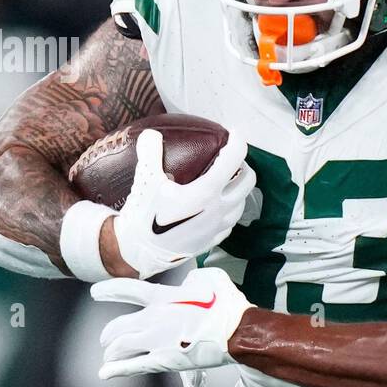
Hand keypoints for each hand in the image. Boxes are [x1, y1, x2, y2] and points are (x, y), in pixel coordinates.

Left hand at [92, 267, 251, 378]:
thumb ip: (193, 279)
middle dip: (109, 334)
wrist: (237, 331)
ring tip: (110, 355)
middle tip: (106, 338)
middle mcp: (153, 319)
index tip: (95, 293)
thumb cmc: (227, 304)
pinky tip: (104, 373)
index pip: (127, 290)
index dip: (108, 291)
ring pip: (121, 347)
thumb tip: (189, 283)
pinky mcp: (164, 361)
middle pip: (118, 327)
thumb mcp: (210, 278)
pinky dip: (116, 370)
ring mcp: (156, 342)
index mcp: (163, 297)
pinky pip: (133, 367)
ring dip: (112, 351)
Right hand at [112, 129, 255, 278]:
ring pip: (243, 202)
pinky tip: (218, 206)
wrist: (139, 252)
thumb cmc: (145, 216)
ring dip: (239, 189)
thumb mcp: (145, 180)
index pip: (233, 160)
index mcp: (206, 191)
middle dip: (244, 166)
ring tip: (226, 181)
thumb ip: (150, 153)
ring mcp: (218, 226)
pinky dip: (230, 209)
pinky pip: (231, 221)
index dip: (237, 142)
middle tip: (231, 159)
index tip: (233, 134)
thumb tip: (152, 135)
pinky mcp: (213, 240)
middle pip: (247, 181)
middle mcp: (218, 209)